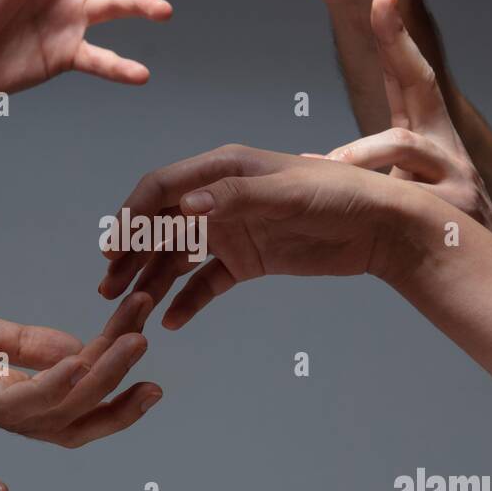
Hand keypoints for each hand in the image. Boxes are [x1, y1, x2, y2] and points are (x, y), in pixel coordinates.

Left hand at [0, 277, 160, 440]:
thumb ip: (28, 343)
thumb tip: (79, 346)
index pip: (69, 407)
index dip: (111, 392)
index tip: (145, 361)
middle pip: (73, 425)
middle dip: (119, 404)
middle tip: (157, 380)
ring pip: (58, 412)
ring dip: (104, 380)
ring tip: (138, 341)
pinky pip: (25, 399)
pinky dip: (65, 382)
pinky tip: (93, 355)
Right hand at [98, 143, 423, 327]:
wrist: (382, 226)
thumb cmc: (340, 193)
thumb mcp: (287, 192)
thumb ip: (234, 196)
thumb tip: (185, 206)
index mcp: (222, 169)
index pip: (162, 189)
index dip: (132, 215)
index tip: (113, 248)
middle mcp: (219, 198)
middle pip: (161, 226)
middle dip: (132, 255)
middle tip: (109, 290)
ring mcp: (231, 230)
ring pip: (178, 257)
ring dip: (151, 280)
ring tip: (130, 311)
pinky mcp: (248, 260)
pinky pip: (207, 283)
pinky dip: (188, 300)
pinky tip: (172, 321)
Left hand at [318, 0, 491, 239]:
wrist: (487, 268)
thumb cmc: (435, 222)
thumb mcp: (407, 186)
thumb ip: (371, 164)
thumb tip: (312, 161)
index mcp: (430, 134)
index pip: (409, 75)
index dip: (394, 36)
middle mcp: (446, 144)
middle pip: (422, 80)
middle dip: (398, 41)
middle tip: (382, 1)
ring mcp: (456, 172)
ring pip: (404, 142)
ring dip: (361, 151)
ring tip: (327, 163)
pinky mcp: (456, 207)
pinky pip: (406, 196)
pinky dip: (375, 199)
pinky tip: (354, 204)